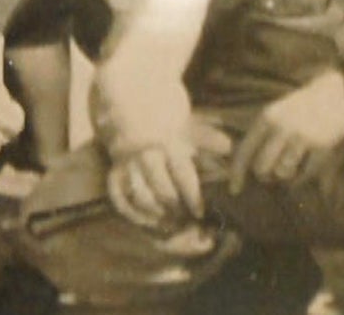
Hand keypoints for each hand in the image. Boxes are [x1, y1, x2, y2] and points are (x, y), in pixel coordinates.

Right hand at [107, 123, 230, 229]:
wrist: (132, 120)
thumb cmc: (168, 132)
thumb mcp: (188, 131)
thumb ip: (208, 139)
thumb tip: (228, 146)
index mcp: (167, 145)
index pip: (182, 174)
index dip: (192, 196)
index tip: (199, 212)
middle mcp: (146, 156)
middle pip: (161, 189)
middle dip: (175, 207)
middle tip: (185, 219)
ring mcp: (128, 166)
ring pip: (140, 197)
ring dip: (156, 214)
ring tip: (169, 223)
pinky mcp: (114, 175)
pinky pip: (120, 200)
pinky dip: (133, 214)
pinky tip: (148, 221)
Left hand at [230, 71, 343, 193]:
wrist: (329, 99)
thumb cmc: (295, 112)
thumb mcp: (272, 116)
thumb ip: (258, 137)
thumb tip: (242, 168)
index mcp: (265, 119)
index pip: (244, 151)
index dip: (237, 172)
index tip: (233, 190)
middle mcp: (281, 127)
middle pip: (261, 168)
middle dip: (264, 176)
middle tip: (268, 175)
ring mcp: (301, 136)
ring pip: (282, 173)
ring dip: (284, 175)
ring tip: (289, 165)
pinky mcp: (321, 146)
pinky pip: (304, 175)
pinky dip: (301, 178)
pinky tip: (303, 168)